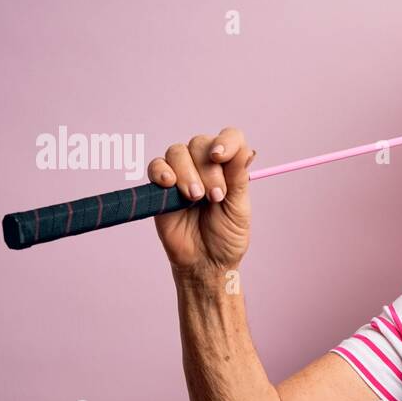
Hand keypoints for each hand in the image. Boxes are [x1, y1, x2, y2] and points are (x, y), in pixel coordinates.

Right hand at [147, 127, 254, 277]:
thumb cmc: (226, 236)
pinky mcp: (160, 187)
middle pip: (200, 143)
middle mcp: (204, 165)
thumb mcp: (239, 208)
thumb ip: (238, 178)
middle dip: (208, 169)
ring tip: (195, 198)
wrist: (206, 262)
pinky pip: (156, 166)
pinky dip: (161, 171)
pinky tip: (169, 184)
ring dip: (187, 172)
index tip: (220, 157)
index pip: (229, 138)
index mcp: (228, 167)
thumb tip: (245, 150)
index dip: (226, 142)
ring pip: (178, 152)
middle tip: (215, 197)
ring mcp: (181, 174)